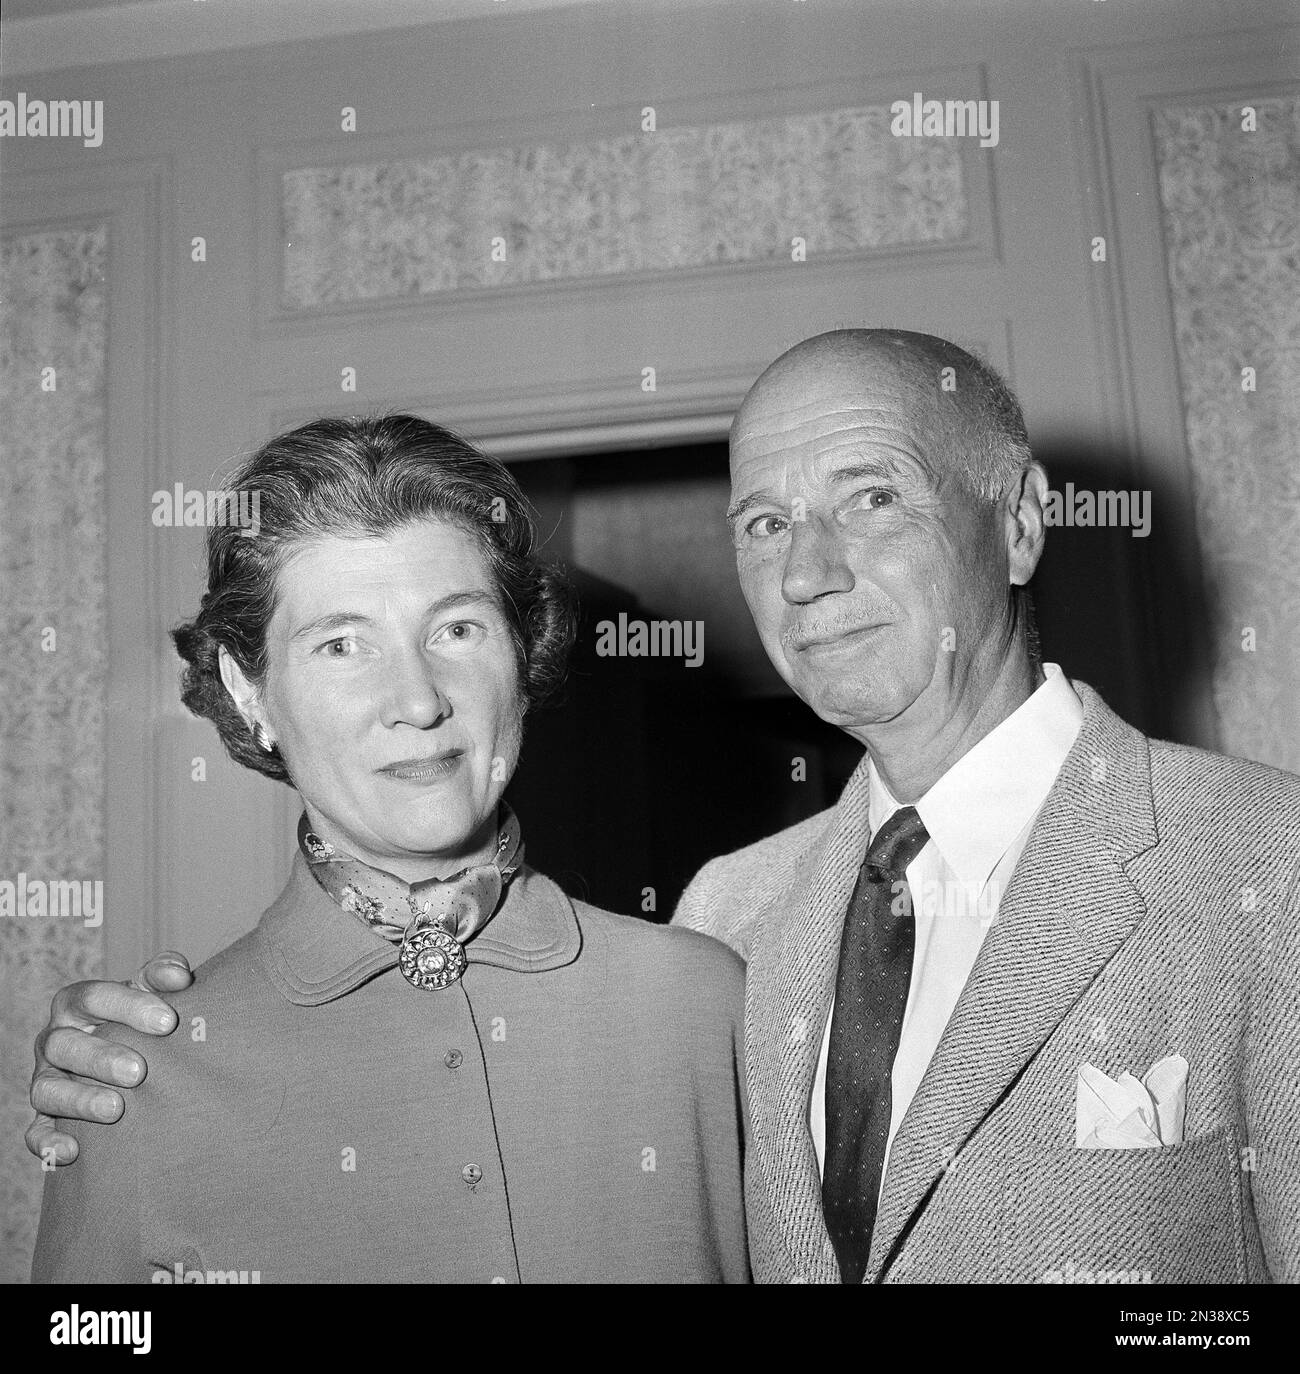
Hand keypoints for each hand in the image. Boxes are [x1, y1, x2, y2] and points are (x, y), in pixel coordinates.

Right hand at [26, 951, 193, 1164]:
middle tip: (139, 1071)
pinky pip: (36, 1132)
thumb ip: (163, 974)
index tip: (168, 1022)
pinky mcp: (44, 1116)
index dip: (129, 1007)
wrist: (128, 1052)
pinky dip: (50, 1143)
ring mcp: (47, 1078)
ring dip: (79, 1100)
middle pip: (65, 1045)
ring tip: (116, 1109)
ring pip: (47, 1088)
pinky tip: (75, 1151)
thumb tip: (180, 977)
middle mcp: (55, 1040)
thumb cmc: (139, 1017)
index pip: (93, 997)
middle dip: (101, 1058)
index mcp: (76, 1003)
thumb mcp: (149, 990)